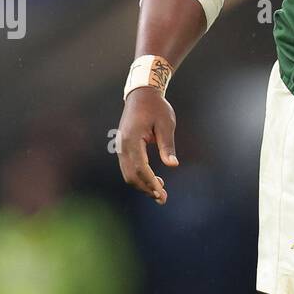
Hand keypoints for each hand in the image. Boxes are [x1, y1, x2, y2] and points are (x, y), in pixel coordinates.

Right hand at [117, 88, 178, 203]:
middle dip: (146, 188)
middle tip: (163, 198)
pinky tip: (153, 181)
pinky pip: (128, 168)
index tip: (161, 193)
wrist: (142, 95)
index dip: (150, 182)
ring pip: (128, 173)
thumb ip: (167, 145)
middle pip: (131, 175)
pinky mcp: (123, 148)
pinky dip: (139, 177)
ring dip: (142, 185)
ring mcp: (121, 147)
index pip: (140, 167)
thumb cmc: (156, 108)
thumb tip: (173, 165)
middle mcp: (123, 145)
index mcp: (132, 139)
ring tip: (160, 192)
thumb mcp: (166, 124)